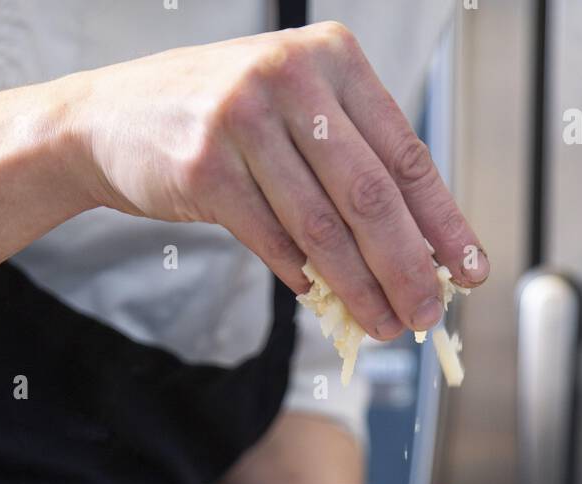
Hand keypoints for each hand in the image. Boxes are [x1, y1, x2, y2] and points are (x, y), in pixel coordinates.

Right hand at [67, 23, 488, 340]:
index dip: (444, 223)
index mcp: (332, 58)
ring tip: (385, 326)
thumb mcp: (295, 111)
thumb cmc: (222, 121)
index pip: (406, 155)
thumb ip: (353, 160)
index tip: (470, 272)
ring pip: (323, 228)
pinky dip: (303, 277)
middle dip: (408, 268)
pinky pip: (272, 240)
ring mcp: (242, 119)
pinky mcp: (204, 167)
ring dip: (360, 289)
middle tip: (428, 315)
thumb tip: (422, 248)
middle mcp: (291, 77)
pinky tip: (321, 300)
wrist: (111, 119)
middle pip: (372, 196)